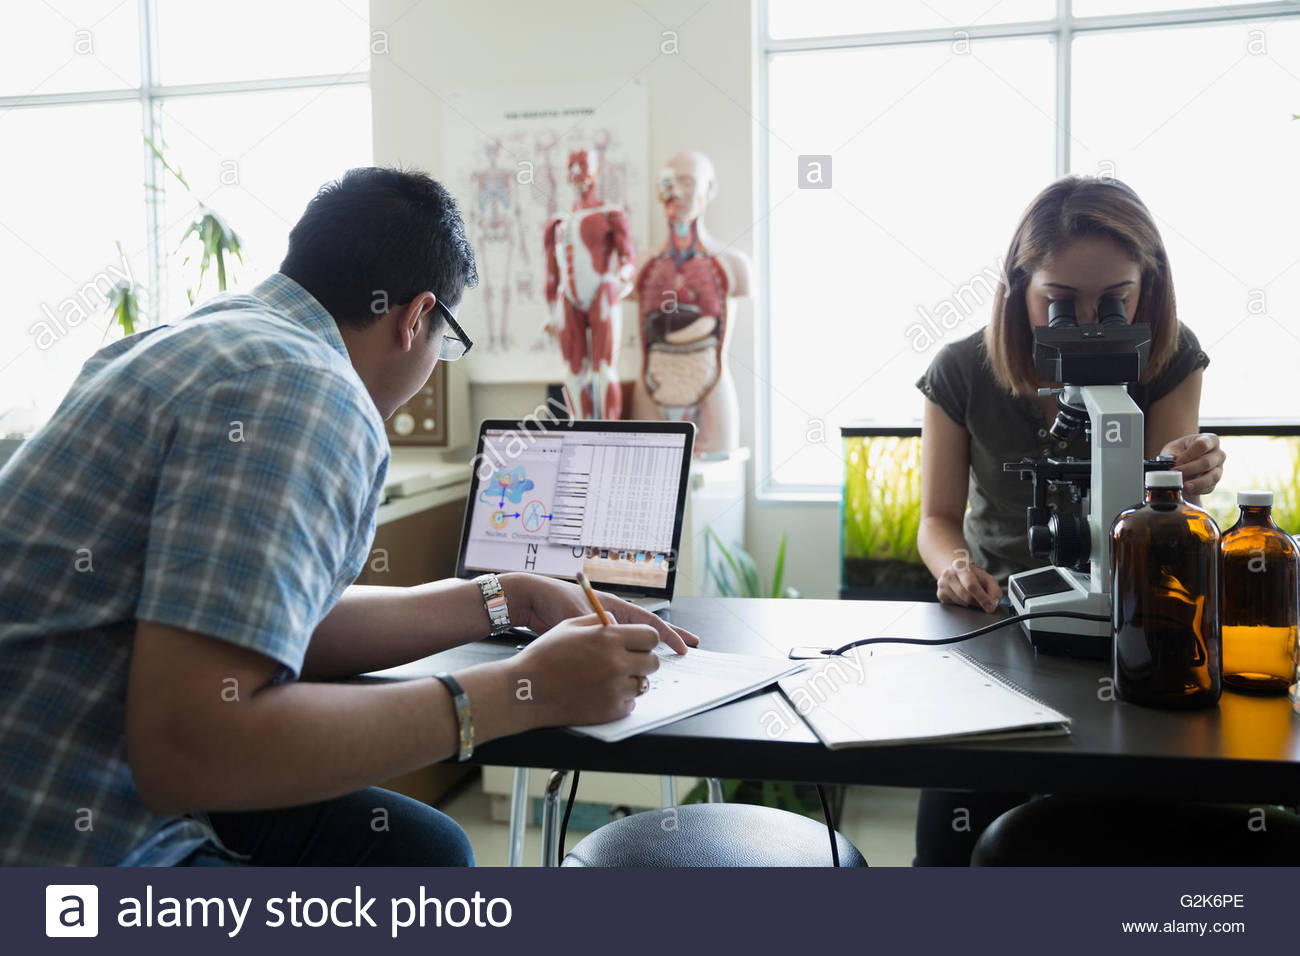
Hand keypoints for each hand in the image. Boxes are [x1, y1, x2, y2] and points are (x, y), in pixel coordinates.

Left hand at [501, 572, 699, 653]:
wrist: (532, 601)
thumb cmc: (555, 600)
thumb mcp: (580, 613)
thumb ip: (599, 626)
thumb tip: (617, 635)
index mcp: (613, 608)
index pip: (648, 622)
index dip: (669, 635)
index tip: (685, 647)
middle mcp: (612, 619)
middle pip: (647, 632)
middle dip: (670, 640)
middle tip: (691, 649)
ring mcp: (604, 631)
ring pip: (633, 644)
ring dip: (650, 653)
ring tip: (668, 663)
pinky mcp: (592, 643)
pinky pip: (617, 653)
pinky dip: (628, 661)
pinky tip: (634, 672)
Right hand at [510, 613, 660, 724]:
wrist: (526, 690)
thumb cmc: (544, 656)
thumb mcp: (570, 625)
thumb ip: (600, 621)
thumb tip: (618, 623)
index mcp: (608, 638)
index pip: (651, 636)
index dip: (645, 640)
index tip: (638, 644)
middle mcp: (616, 663)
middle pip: (653, 662)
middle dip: (642, 661)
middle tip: (625, 662)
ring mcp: (615, 689)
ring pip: (643, 684)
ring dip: (631, 681)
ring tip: (608, 678)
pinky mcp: (610, 711)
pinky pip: (630, 703)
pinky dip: (620, 699)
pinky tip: (601, 693)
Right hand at [936, 559, 1001, 612]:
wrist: (957, 570)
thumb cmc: (973, 575)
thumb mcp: (987, 578)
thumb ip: (994, 590)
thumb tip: (993, 604)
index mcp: (960, 566)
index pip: (971, 585)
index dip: (982, 598)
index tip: (990, 607)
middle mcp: (948, 574)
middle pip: (966, 597)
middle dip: (979, 602)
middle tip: (985, 602)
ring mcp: (942, 585)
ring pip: (962, 603)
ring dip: (972, 604)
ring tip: (974, 596)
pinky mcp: (940, 595)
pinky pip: (956, 606)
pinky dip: (964, 605)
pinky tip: (964, 597)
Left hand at [1158, 432, 1224, 496]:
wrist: (1184, 462)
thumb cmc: (1180, 451)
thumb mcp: (1173, 448)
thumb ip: (1172, 453)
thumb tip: (1173, 458)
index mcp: (1209, 440)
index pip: (1202, 445)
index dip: (1188, 455)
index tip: (1176, 462)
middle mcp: (1218, 453)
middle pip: (1207, 462)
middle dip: (1190, 470)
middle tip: (1176, 474)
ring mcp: (1219, 468)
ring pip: (1212, 476)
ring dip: (1197, 483)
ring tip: (1184, 487)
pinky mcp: (1215, 481)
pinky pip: (1209, 487)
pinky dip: (1198, 490)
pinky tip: (1188, 490)